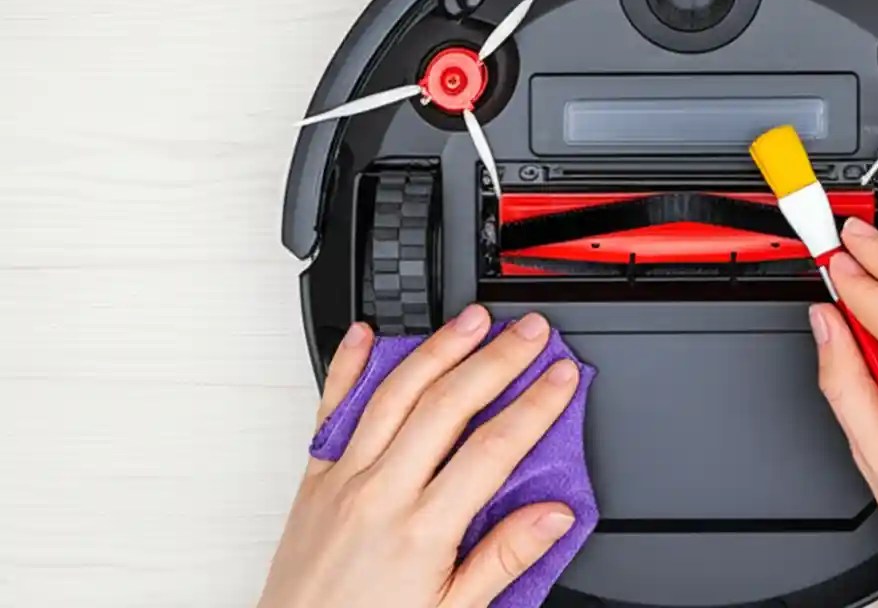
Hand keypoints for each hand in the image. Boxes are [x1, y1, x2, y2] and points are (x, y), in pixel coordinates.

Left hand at [259, 308, 579, 607]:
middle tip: (531, 331)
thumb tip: (555, 515)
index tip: (561, 376)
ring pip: (395, 393)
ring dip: (438, 349)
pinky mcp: (315, 476)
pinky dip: (349, 367)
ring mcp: (343, 477)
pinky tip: (368, 336)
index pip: (494, 448)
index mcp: (422, 529)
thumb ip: (505, 558)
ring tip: (472, 320)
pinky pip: (332, 409)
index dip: (536, 405)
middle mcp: (381, 492)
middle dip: (496, 359)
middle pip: (448, 405)